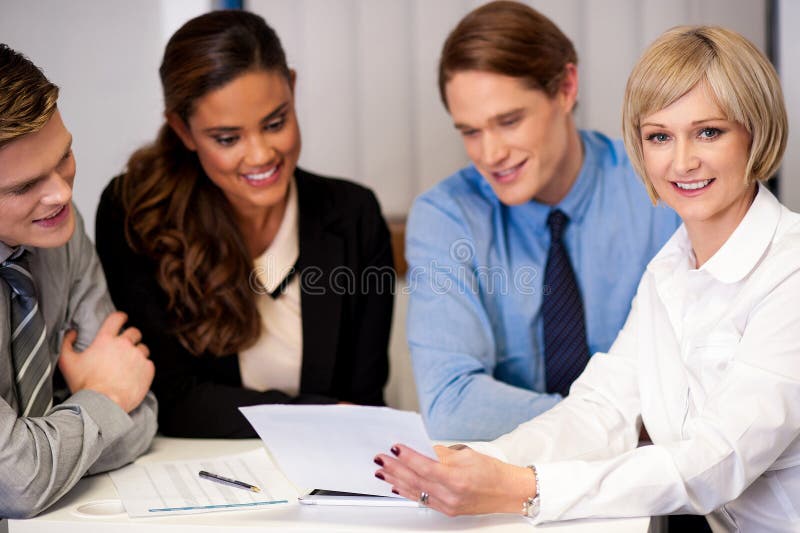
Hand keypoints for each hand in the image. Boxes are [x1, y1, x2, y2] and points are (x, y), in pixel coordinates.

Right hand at [58, 311, 153, 412]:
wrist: (103, 404)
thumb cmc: (84, 384)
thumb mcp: (67, 362)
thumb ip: (66, 343)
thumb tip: (72, 332)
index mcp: (106, 340)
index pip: (117, 318)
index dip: (120, 317)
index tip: (122, 319)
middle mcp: (124, 344)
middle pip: (134, 332)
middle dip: (131, 337)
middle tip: (125, 347)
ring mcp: (138, 356)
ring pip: (142, 348)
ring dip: (137, 353)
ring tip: (129, 365)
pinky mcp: (147, 369)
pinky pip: (148, 363)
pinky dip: (143, 368)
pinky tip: (134, 375)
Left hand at [374, 444, 535, 516]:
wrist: (509, 492)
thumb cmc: (492, 471)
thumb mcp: (468, 454)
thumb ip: (441, 453)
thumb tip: (422, 449)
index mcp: (458, 478)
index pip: (426, 466)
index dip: (408, 457)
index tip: (394, 447)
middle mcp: (451, 495)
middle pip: (417, 480)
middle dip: (395, 468)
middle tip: (380, 458)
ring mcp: (448, 505)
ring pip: (416, 492)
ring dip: (396, 480)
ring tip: (382, 471)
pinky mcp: (447, 511)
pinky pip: (422, 500)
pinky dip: (407, 492)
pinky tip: (396, 486)